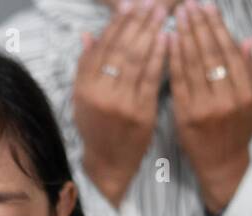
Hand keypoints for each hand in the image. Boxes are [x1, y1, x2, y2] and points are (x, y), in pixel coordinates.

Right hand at [72, 1, 167, 207]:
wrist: (108, 163)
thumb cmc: (97, 128)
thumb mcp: (82, 99)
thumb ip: (85, 67)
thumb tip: (88, 34)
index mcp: (84, 88)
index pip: (102, 47)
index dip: (117, 24)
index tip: (130, 4)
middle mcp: (100, 94)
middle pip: (120, 49)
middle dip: (137, 22)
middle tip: (151, 2)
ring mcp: (121, 104)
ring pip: (137, 60)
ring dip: (151, 32)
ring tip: (162, 12)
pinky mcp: (141, 113)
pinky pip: (151, 79)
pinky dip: (160, 56)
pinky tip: (168, 39)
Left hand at [168, 1, 251, 212]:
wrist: (222, 165)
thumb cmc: (238, 131)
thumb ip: (250, 71)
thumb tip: (247, 40)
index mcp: (246, 92)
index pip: (229, 51)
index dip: (218, 27)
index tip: (208, 7)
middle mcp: (227, 99)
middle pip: (211, 54)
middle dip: (199, 26)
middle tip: (190, 4)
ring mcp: (205, 109)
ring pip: (193, 65)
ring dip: (184, 37)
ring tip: (178, 16)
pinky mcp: (186, 118)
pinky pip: (178, 83)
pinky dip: (173, 61)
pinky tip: (168, 42)